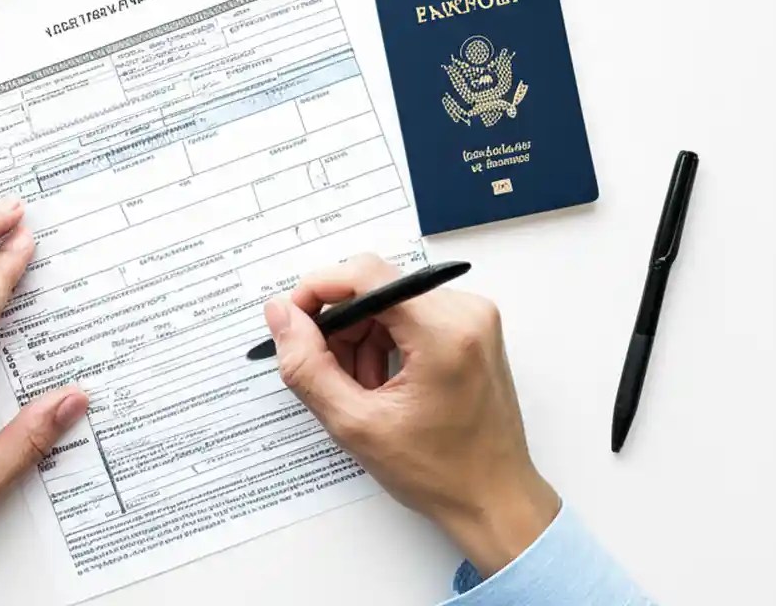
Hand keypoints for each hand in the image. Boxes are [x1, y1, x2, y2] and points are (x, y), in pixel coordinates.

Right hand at [263, 254, 558, 576]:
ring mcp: (474, 318)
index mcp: (445, 332)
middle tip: (328, 374)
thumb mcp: (355, 424)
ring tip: (360, 390)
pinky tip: (381, 385)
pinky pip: (411, 314)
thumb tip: (281, 315)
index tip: (294, 319)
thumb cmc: (438, 472)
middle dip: (341, 327)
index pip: (366, 275)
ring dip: (362, 338)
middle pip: (375, 289)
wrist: (494, 499)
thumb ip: (308, 366)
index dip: (319, 289)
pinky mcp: (473, 328)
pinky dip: (385, 343)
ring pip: (389, 302)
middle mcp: (467, 313)